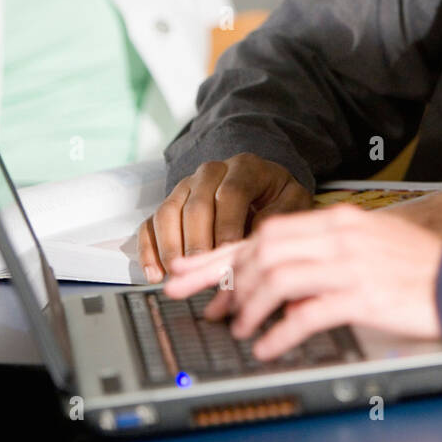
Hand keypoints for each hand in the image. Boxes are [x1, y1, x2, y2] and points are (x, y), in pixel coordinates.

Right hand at [138, 154, 312, 282]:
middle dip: (198, 240)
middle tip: (202, 268)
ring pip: (168, 212)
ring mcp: (186, 187)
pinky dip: (148, 249)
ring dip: (171, 246)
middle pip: (196, 205)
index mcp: (244, 167)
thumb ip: (281, 214)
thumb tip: (255, 238)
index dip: (228, 224)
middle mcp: (210, 172)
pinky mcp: (170, 204)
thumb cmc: (278, 197)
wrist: (262, 185)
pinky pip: (150, 223)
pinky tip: (155, 273)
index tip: (229, 252)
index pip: (230, 193)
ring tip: (179, 274)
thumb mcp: (293, 200)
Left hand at [162, 205, 441, 355]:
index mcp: (339, 221)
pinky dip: (280, 332)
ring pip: (278, 277)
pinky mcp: (364, 295)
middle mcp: (340, 236)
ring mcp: (352, 263)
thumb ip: (325, 252)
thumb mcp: (368, 244)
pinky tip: (269, 346)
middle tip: (208, 309)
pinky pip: (307, 312)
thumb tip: (278, 273)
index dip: (222, 255)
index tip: (188, 273)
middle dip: (225, 281)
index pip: (266, 232)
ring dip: (250, 307)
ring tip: (241, 329)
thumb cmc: (418, 266)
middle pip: (263, 249)